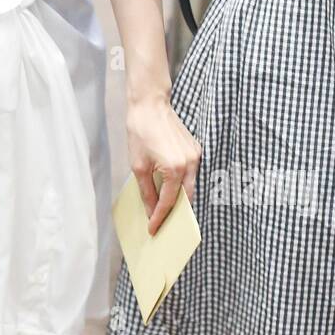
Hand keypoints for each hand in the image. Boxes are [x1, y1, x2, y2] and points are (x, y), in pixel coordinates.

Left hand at [127, 93, 200, 234]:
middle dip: (174, 213)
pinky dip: (182, 184)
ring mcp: (196, 156)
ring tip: (166, 210)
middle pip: (186, 198)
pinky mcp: (196, 149)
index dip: (159, 217)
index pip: (168, 202)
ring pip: (191, 186)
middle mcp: (190, 164)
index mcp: (175, 169)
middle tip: (163, 225)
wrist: (150, 105)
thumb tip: (151, 210)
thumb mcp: (138, 166)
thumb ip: (147, 191)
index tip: (153, 229)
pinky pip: (191, 173)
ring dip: (179, 199)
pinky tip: (171, 189)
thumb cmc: (140, 132)